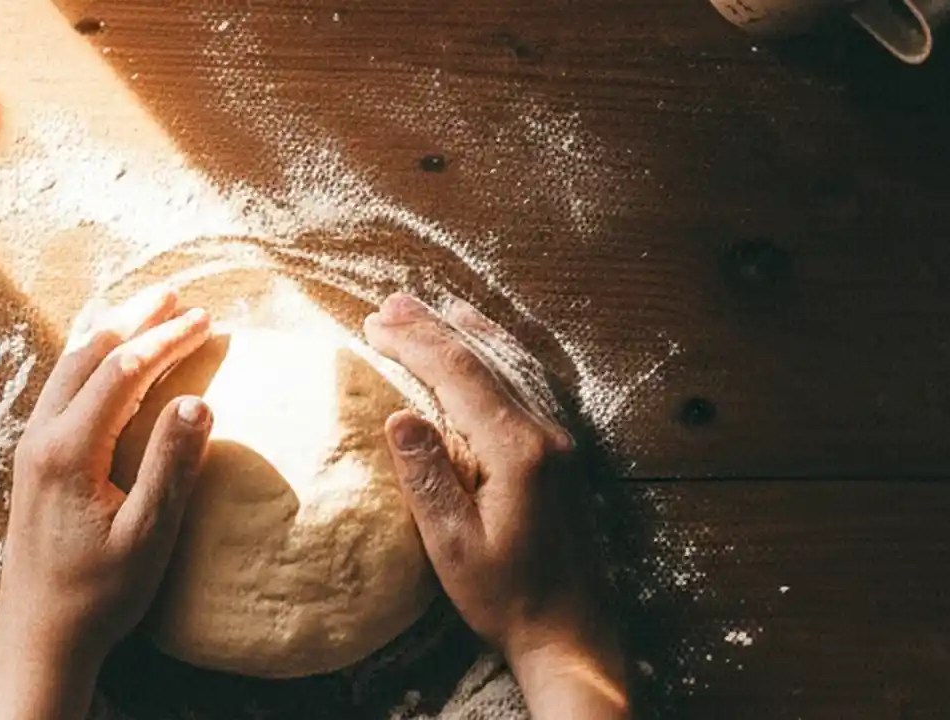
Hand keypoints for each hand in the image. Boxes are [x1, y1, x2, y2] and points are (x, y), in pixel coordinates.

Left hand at [0, 289, 212, 719]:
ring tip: (146, 310)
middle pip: (89, 355)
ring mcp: (31, 447)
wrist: (39, 638)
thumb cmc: (97, 594)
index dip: (167, 340)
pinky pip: (60, 388)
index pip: (123, 373)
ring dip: (111, 333)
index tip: (207, 320)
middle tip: (176, 293)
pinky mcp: (33, 461)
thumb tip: (197, 401)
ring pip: (68, 366)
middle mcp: (41, 437)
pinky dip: (91, 359)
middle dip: (135, 319)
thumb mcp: (147, 537)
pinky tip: (108, 358)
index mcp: (68, 450)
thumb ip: (171, 466)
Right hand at [365, 293, 626, 718]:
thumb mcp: (454, 547)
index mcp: (518, 451)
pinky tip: (489, 349)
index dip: (416, 343)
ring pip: (513, 365)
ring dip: (469, 334)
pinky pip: (530, 384)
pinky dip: (501, 356)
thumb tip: (399, 414)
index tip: (376, 324)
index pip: (460, 376)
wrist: (573, 634)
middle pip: (486, 360)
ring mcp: (561, 441)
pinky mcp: (564, 455)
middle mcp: (546, 433)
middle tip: (391, 303)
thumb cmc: (508, 598)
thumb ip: (427, 477)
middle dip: (436, 328)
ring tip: (434, 308)